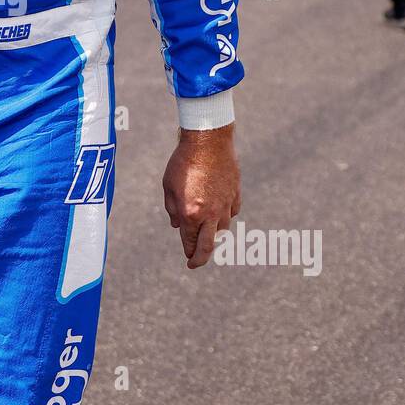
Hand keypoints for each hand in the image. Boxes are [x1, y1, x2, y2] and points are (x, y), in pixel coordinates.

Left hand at [162, 124, 240, 268]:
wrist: (208, 141)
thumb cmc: (183, 162)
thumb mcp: (168, 187)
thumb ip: (172, 209)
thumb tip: (177, 226)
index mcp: (190, 214)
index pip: (189, 242)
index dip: (188, 253)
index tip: (188, 260)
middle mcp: (210, 214)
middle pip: (208, 246)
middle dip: (201, 259)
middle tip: (196, 263)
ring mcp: (225, 205)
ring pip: (222, 229)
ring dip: (213, 234)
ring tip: (206, 233)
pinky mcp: (235, 195)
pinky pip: (232, 213)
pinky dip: (225, 217)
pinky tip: (219, 214)